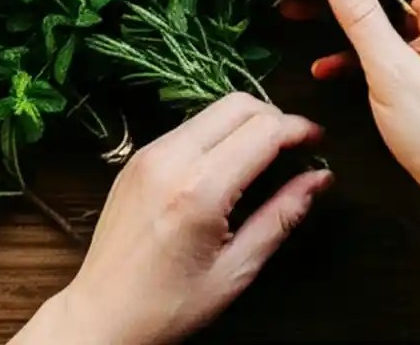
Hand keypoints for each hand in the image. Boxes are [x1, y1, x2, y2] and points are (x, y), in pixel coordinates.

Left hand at [12, 94, 330, 344]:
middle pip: (238, 104)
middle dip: (276, 117)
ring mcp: (148, 155)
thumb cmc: (167, 305)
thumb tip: (319, 179)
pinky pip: (188, 127)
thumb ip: (282, 216)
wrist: (100, 317)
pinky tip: (228, 166)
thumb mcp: (236, 269)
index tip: (319, 142)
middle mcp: (170, 160)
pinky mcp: (136, 159)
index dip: (300, 129)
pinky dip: (217, 133)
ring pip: (212, 110)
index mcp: (199, 189)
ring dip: (246, 122)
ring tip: (265, 157)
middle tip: (296, 146)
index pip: (264, 130)